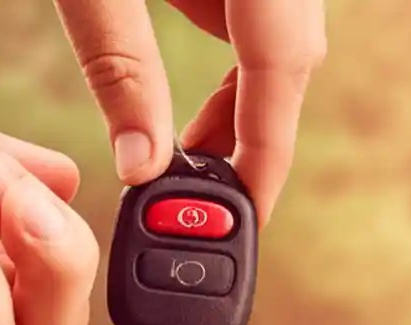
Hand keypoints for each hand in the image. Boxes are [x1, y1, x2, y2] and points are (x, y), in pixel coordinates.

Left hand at [54, 0, 325, 223]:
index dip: (270, 150)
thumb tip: (139, 167)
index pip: (283, 64)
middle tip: (198, 197)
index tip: (249, 217)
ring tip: (187, 155)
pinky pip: (266, 22)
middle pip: (293, 61)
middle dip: (255, 139)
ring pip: (284, 44)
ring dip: (246, 106)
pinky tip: (200, 103)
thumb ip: (117, 66)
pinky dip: (240, 69)